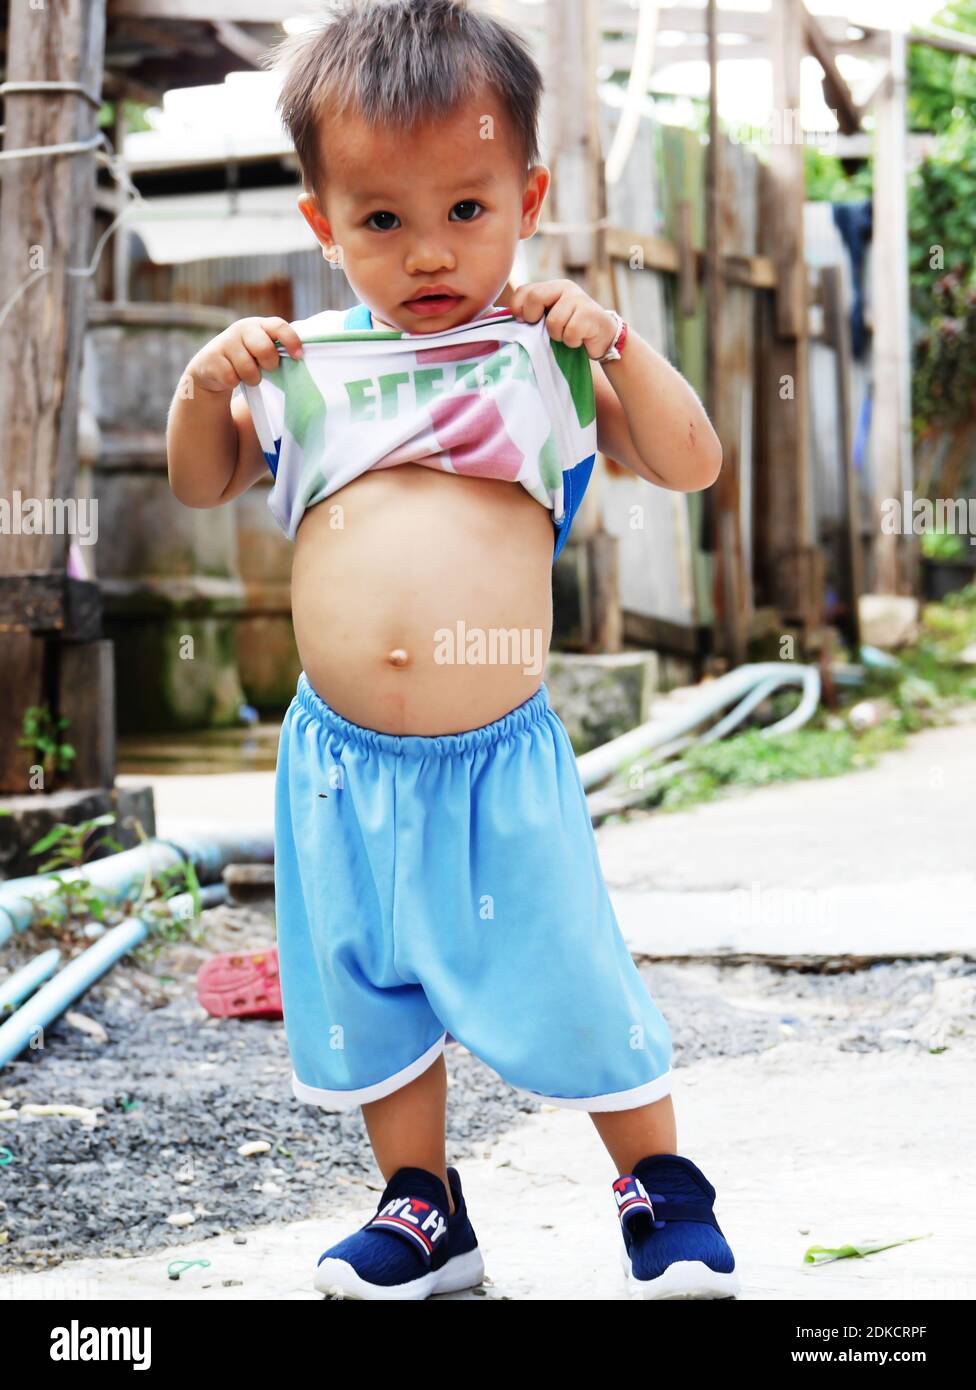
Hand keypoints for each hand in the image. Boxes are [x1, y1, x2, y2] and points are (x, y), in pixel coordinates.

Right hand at [187, 316, 304, 393]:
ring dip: (252, 378)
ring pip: (248, 369)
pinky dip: (235, 382)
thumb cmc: (247, 358)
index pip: (278, 326)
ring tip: (248, 374)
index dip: (291, 340)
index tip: (299, 357)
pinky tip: (231, 376)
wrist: (211, 367)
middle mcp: (242, 329)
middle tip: (267, 368)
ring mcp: (226, 342)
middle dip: (270, 364)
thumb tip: (303, 358)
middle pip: (265, 348)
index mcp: (259, 325)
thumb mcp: (262, 350)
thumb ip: (279, 348)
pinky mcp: (212, 358)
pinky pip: (232, 378)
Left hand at [508, 280, 616, 359]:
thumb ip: (530, 315)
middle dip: (534, 319)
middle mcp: (564, 288)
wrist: (602, 338)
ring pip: (553, 322)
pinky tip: (579, 339)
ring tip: (567, 335)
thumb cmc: (569, 331)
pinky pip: (569, 333)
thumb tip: (497, 318)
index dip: (518, 309)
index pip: (524, 291)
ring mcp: (579, 299)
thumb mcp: (547, 320)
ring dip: (557, 336)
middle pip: (535, 298)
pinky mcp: (590, 314)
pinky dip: (572, 342)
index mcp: (551, 287)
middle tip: (544, 329)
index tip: (524, 322)